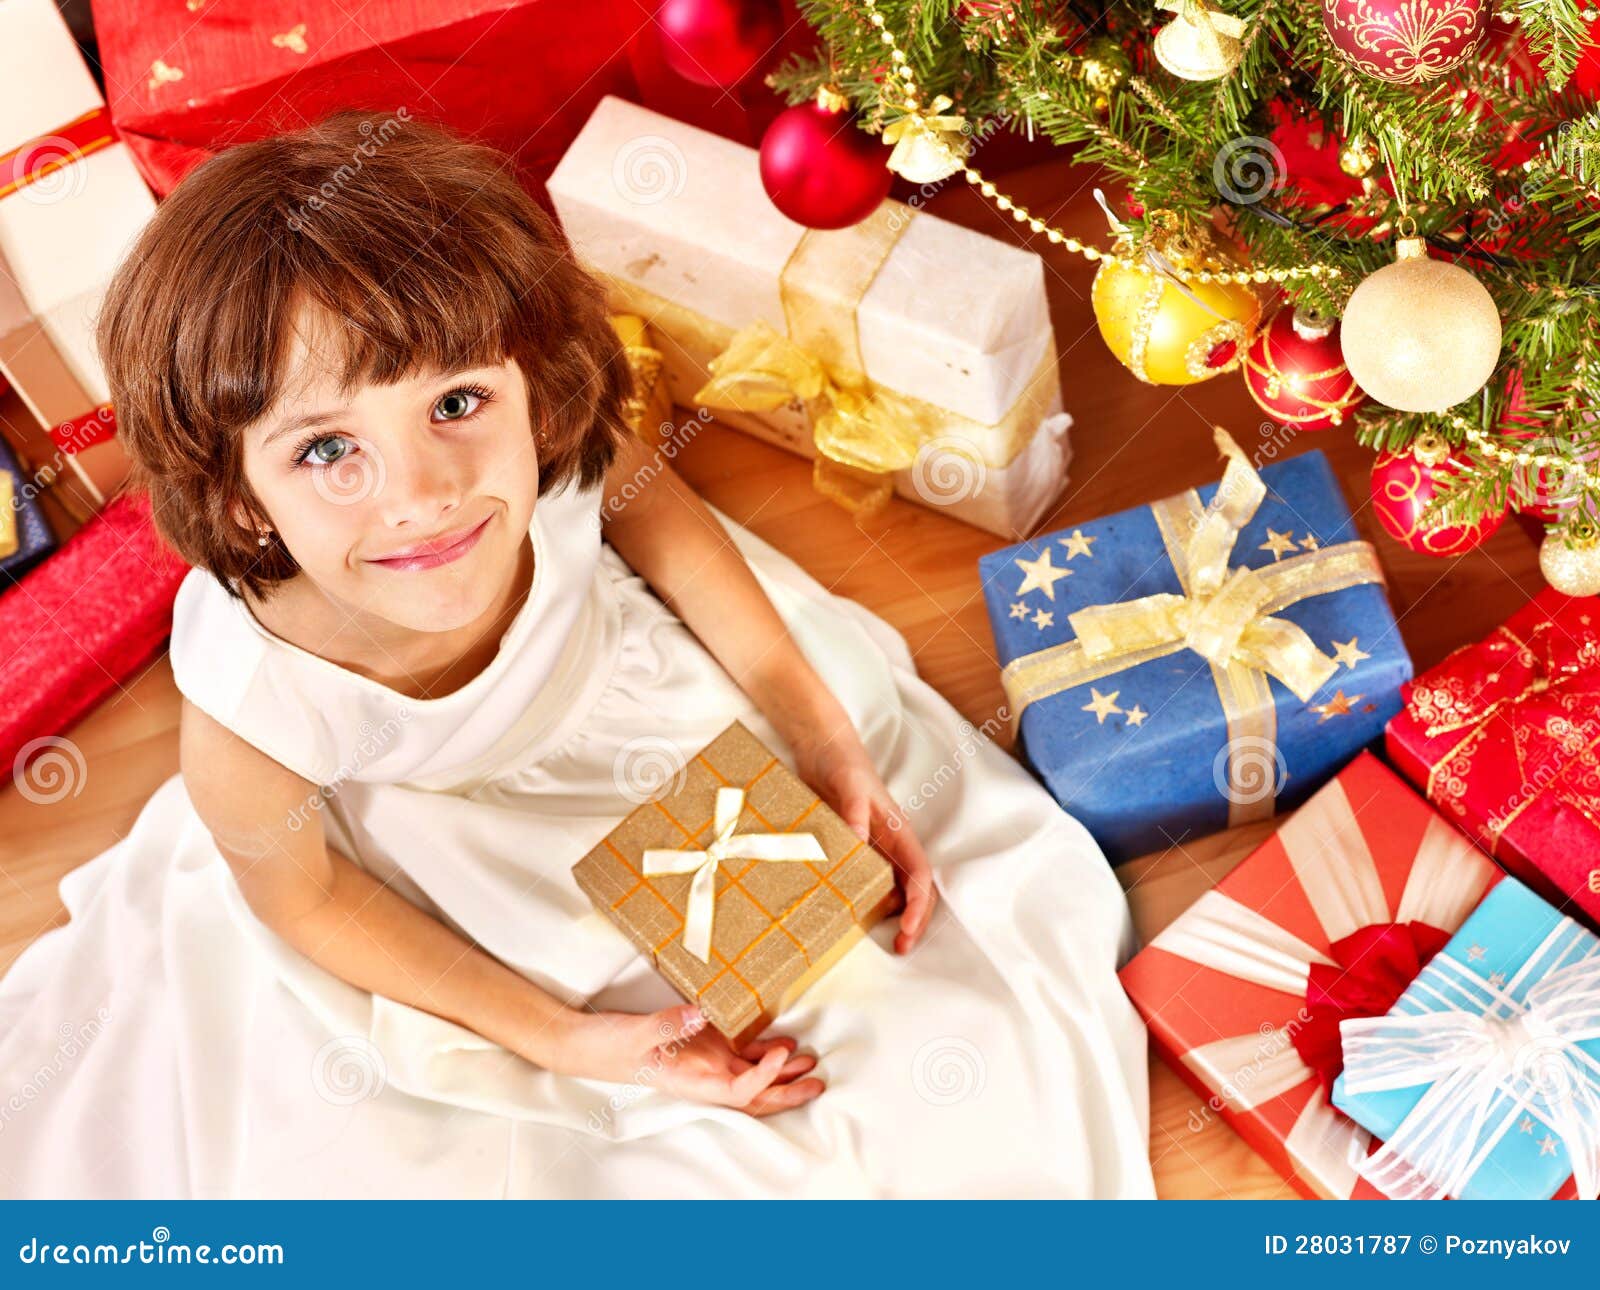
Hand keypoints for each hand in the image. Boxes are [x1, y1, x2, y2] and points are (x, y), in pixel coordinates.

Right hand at [564, 1004, 823, 1116]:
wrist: (583, 1042)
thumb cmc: (604, 1047)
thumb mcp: (633, 1034)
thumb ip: (667, 1024)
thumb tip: (702, 1014)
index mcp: (689, 1082)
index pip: (736, 1091)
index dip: (763, 1080)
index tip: (782, 1056)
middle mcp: (701, 1076)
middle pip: (753, 1094)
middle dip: (787, 1091)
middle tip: (818, 1081)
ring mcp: (701, 1061)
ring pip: (749, 1073)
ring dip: (781, 1070)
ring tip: (810, 1061)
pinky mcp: (699, 1044)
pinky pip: (736, 1051)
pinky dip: (760, 1048)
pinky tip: (780, 1041)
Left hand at [790, 718, 937, 953]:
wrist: (822, 749)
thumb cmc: (842, 763)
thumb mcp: (848, 785)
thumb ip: (854, 812)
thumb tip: (859, 844)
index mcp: (899, 831)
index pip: (919, 874)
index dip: (918, 904)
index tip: (907, 927)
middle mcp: (891, 844)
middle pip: (914, 889)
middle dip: (914, 920)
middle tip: (901, 948)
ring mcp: (873, 849)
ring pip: (894, 889)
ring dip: (893, 916)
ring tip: (884, 942)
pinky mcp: (854, 850)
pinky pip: (867, 882)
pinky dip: (867, 902)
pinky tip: (853, 916)